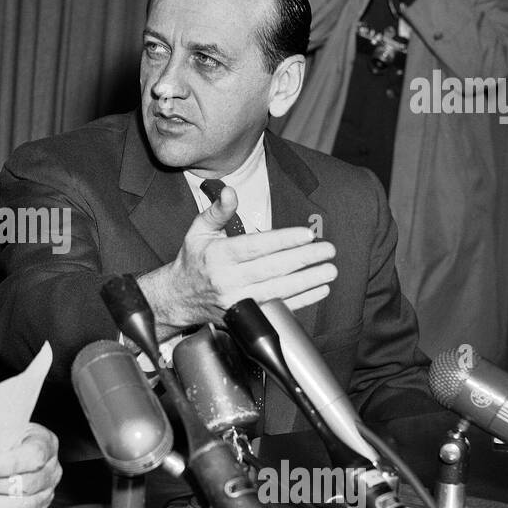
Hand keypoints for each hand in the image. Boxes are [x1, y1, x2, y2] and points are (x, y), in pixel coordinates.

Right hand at [138, 186, 336, 336]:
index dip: (283, 240)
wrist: (177, 299)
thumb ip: (217, 211)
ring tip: (329, 270)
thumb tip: (231, 191)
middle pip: (272, 269)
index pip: (256, 246)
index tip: (306, 235)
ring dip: (308, 281)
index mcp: (218, 256)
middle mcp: (228, 280)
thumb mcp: (198, 231)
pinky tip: (318, 290)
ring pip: (279, 290)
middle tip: (327, 250)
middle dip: (303, 259)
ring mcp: (237, 301)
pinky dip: (302, 301)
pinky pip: (278, 308)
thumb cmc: (192, 262)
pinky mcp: (245, 316)